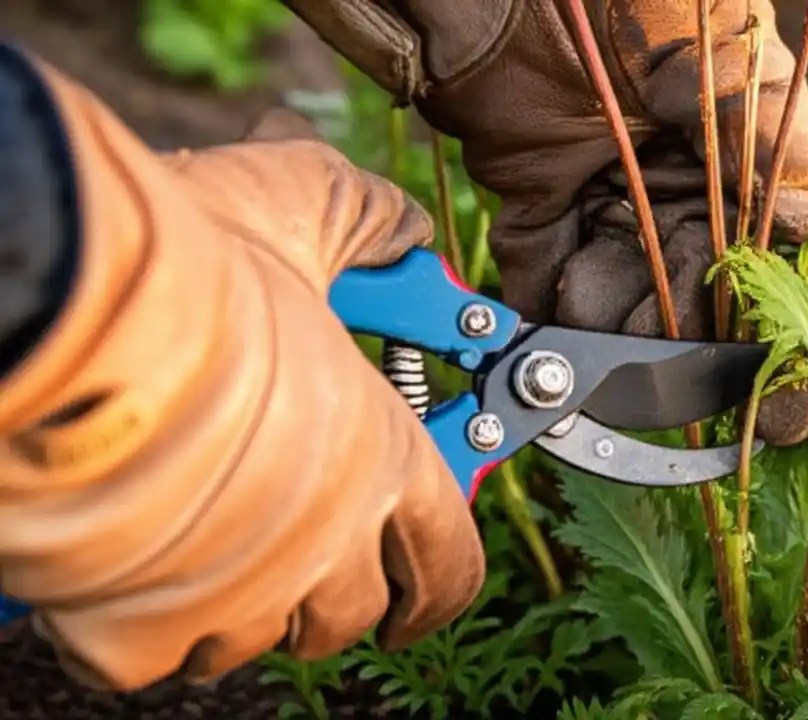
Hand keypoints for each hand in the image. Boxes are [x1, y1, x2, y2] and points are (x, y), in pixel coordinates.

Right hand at [0, 48, 483, 690]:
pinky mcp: (136, 635)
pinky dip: (140, 618)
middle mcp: (323, 543)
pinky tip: (127, 560)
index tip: (425, 580)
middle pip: (351, 614)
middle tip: (305, 556)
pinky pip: (153, 652)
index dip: (440, 575)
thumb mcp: (299, 211)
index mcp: (383, 459)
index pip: (451, 560)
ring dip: (238, 598)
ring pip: (252, 636)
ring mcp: (233, 599)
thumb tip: (403, 228)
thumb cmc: (185, 268)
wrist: (56, 316)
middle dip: (335, 592)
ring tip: (205, 536)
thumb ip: (365, 224)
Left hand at [287, 0, 807, 444]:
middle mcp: (683, 175)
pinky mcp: (538, 186)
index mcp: (743, 145)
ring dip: (606, 315)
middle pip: (697, 287)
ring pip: (624, 286)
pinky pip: (547, 263)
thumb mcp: (711, 59)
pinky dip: (544, 296)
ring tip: (587, 307)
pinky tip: (545, 314)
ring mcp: (610, 184)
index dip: (780, 328)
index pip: (780, 252)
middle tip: (648, 358)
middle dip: (674, 331)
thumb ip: (765, 153)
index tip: (779, 403)